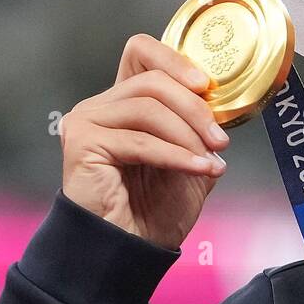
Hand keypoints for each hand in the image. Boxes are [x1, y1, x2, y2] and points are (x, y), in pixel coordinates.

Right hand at [60, 33, 229, 248]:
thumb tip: (221, 106)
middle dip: (194, 107)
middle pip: (151, 79)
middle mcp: (101, 106)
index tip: (207, 85)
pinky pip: (140, 140)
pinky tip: (200, 169)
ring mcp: (87, 121)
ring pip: (147, 107)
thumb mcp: (191, 161)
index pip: (142, 52)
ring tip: (212, 160)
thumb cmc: (155, 211)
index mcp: (124, 102)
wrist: (131, 251)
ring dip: (188, 134)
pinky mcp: (82, 143)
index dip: (175, 60)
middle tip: (220, 140)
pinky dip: (177, 155)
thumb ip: (200, 129)